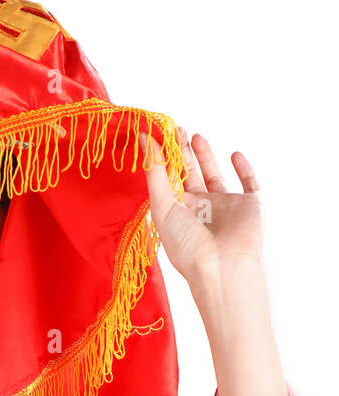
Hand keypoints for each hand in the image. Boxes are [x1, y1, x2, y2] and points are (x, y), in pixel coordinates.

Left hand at [139, 128, 264, 290]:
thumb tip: (144, 138)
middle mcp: (201, 209)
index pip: (168, 180)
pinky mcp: (250, 205)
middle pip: (189, 175)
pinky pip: (249, 183)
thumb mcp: (163, 205)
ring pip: (215, 176)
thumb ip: (155, 171)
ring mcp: (226, 207)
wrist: (223, 266)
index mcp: (178, 212)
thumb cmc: (188, 244)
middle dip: (183, 153)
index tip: (157, 135)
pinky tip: (235, 155)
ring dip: (206, 157)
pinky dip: (244, 169)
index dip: (164, 158)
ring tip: (196, 136)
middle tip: (175, 129)